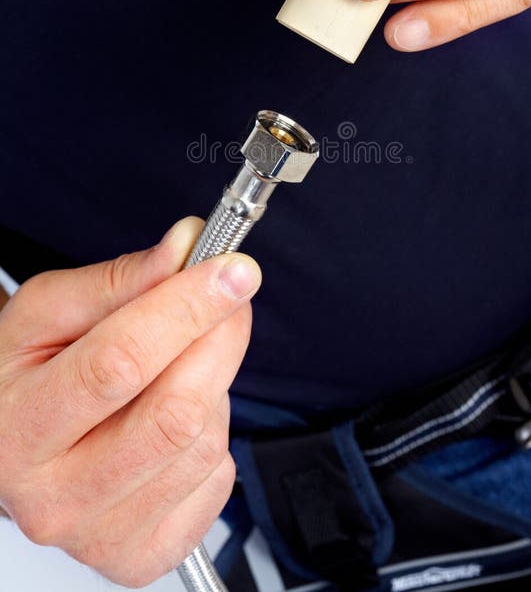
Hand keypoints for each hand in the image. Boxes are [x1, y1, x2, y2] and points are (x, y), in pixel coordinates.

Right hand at [0, 217, 260, 586]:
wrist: (11, 446)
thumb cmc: (24, 377)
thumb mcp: (46, 313)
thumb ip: (118, 280)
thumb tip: (185, 250)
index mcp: (20, 425)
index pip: (121, 362)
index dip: (187, 309)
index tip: (232, 271)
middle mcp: (54, 494)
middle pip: (175, 410)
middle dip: (220, 339)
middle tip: (230, 298)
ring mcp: (101, 535)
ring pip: (203, 443)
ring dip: (212, 386)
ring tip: (177, 367)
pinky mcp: (144, 556)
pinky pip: (217, 480)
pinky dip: (213, 436)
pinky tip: (175, 420)